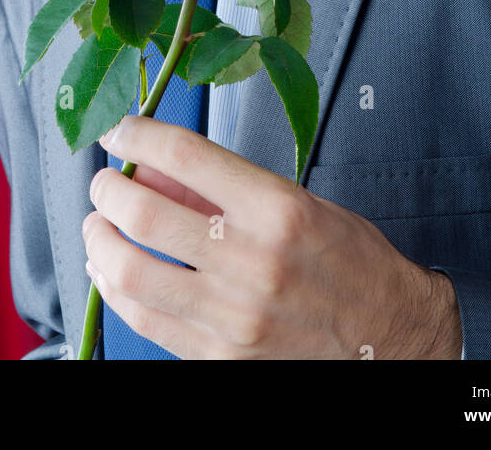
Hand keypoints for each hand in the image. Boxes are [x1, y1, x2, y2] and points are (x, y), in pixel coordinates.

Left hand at [81, 115, 462, 359]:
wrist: (390, 338)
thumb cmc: (347, 262)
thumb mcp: (295, 202)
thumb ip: (220, 187)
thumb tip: (151, 168)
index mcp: (278, 209)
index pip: (186, 155)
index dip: (138, 135)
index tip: (120, 131)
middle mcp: (253, 261)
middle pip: (144, 214)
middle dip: (108, 190)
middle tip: (104, 183)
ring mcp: (234, 317)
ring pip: (131, 273)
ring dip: (100, 241)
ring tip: (100, 226)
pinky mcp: (222, 358)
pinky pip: (145, 321)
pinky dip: (115, 290)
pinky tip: (112, 272)